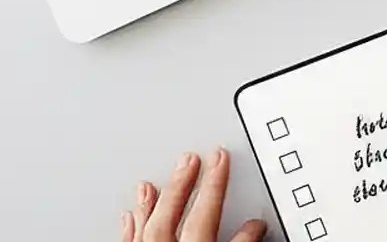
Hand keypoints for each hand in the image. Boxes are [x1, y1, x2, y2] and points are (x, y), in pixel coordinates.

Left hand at [121, 149, 266, 241]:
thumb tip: (256, 227)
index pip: (209, 213)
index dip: (219, 184)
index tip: (223, 160)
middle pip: (172, 214)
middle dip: (182, 183)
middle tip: (190, 158)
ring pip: (148, 227)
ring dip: (151, 202)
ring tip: (152, 182)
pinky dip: (131, 229)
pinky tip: (131, 215)